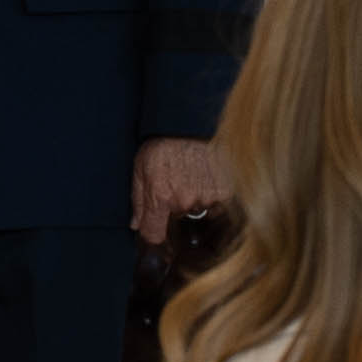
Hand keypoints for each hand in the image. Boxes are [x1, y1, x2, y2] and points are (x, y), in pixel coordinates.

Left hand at [133, 138, 232, 253]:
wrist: (190, 125)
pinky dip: (213, 196)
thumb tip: (136, 225)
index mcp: (159, 199)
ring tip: (192, 178)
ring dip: (195, 200)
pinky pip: (218, 204)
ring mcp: (206, 196)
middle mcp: (184, 201)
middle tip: (176, 184)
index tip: (155, 233)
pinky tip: (206, 179)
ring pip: (198, 210)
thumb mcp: (139, 171)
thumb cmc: (161, 146)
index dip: (153, 235)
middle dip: (175, 208)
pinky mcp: (225, 190)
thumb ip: (137, 201)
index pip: (154, 234)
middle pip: (178, 219)